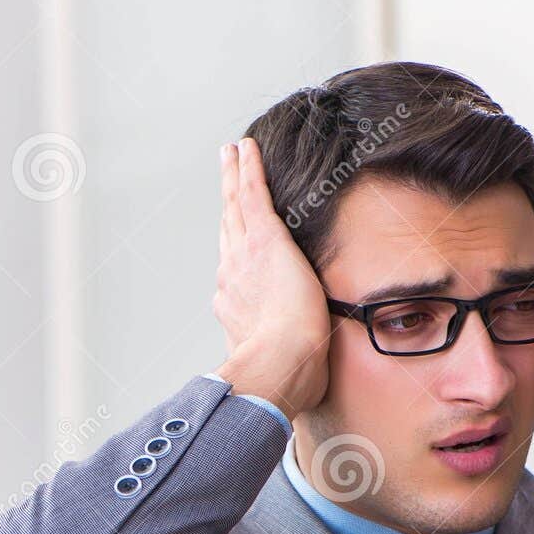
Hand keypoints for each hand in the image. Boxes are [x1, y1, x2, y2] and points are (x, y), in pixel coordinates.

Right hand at [212, 137, 329, 418]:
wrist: (281, 365)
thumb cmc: (288, 378)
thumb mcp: (288, 368)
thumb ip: (292, 366)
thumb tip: (307, 386)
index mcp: (238, 308)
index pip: (237, 272)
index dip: (236, 252)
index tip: (237, 242)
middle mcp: (232, 278)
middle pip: (228, 231)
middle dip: (227, 205)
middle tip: (225, 179)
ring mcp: (243, 256)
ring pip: (235, 206)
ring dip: (233, 178)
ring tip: (231, 155)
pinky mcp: (263, 238)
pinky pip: (252, 192)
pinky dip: (246, 168)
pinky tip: (244, 147)